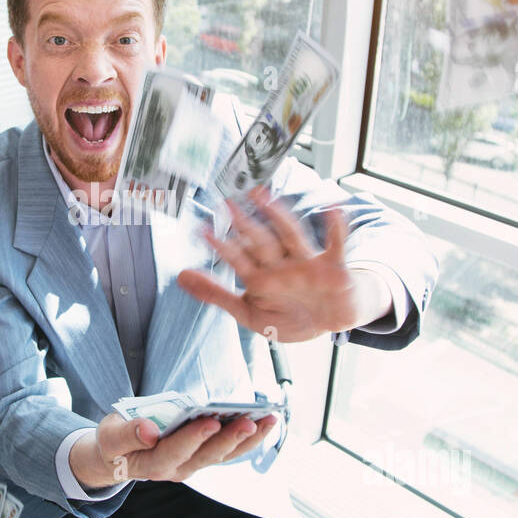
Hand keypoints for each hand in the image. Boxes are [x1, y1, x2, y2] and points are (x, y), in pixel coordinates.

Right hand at [69, 411, 278, 489]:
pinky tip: (263, 423)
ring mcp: (191, 466)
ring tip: (268, 418)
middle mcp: (176, 470)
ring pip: (223, 456)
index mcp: (151, 464)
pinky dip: (247, 439)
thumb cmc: (113, 444)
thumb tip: (149, 430)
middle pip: (206, 456)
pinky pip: (227, 452)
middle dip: (229, 438)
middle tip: (249, 420)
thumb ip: (127, 435)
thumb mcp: (110, 438)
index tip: (210, 421)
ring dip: (247, 439)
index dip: (193, 438)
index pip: (174, 452)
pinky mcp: (201, 459)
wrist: (117, 459)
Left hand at [176, 187, 392, 342]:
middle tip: (227, 202)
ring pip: (291, 236)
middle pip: (261, 241)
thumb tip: (180, 275)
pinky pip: (336, 245)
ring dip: (278, 216)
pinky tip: (334, 208)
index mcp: (261, 277)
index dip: (221, 246)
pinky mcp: (333, 268)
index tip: (202, 229)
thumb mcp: (248, 311)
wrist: (330, 322)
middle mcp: (282, 265)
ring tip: (264, 195)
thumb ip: (215, 294)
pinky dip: (337, 228)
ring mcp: (307, 264)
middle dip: (245, 224)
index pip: (238, 258)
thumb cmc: (289, 315)